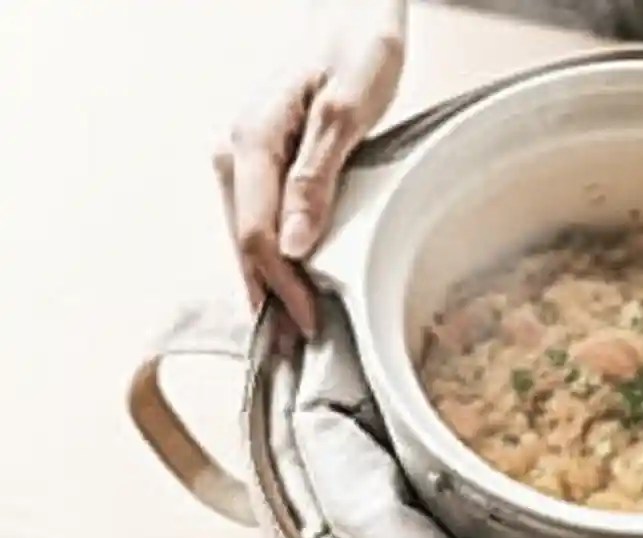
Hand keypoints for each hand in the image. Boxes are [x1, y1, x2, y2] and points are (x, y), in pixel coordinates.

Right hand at [213, 3, 404, 347]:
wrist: (355, 14)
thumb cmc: (356, 50)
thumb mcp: (346, 113)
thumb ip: (318, 179)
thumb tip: (293, 246)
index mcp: (252, 142)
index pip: (256, 235)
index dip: (282, 287)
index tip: (310, 324)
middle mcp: (237, 152)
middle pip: (244, 243)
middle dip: (270, 297)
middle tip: (296, 350)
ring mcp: (246, 157)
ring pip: (248, 235)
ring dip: (269, 283)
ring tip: (291, 332)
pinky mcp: (264, 161)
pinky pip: (261, 219)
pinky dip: (274, 257)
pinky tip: (288, 285)